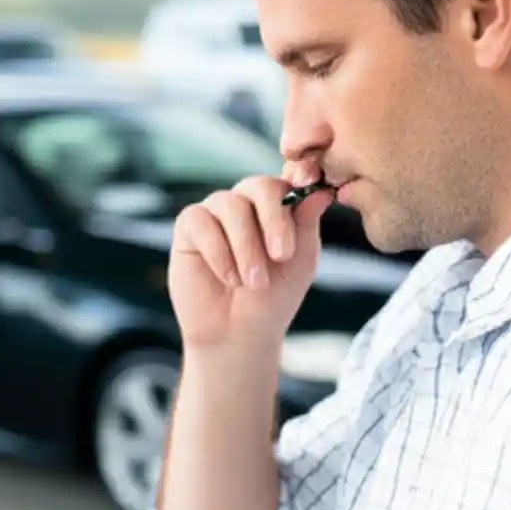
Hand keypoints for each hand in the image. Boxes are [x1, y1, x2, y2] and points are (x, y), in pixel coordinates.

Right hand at [169, 160, 332, 351]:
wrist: (238, 333)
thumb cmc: (273, 297)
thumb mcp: (299, 263)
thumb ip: (306, 226)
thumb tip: (321, 192)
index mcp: (278, 205)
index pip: (289, 180)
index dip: (299, 176)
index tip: (309, 182)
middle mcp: (247, 201)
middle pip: (260, 186)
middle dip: (274, 219)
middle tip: (282, 256)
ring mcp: (216, 211)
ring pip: (230, 206)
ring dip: (246, 246)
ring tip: (254, 283)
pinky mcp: (188, 227)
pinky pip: (200, 222)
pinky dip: (218, 252)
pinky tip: (230, 278)